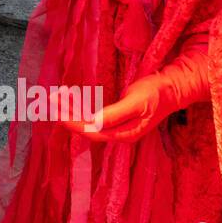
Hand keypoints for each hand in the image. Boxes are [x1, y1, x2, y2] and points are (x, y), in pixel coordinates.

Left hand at [60, 42, 209, 142]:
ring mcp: (117, 125)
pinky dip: (80, 106)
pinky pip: (92, 114)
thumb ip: (115, 114)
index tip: (57, 112)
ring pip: (88, 120)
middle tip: (50, 99)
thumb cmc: (155, 94)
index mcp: (123, 134)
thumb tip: (93, 123)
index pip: (92, 132)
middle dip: (67, 114)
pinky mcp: (115, 117)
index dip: (73, 123)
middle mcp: (118, 133)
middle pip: (87, 127)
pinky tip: (70, 97)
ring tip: (56, 96)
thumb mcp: (136, 102)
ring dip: (71, 109)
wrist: (171, 89)